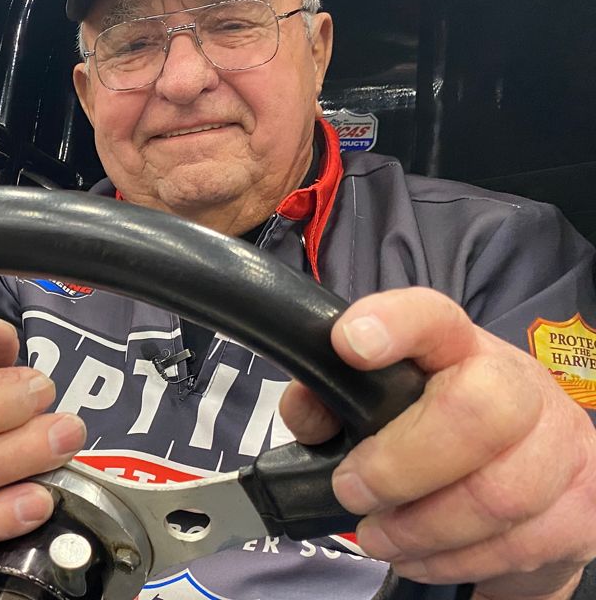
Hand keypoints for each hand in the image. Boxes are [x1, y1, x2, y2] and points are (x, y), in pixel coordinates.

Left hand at [280, 288, 595, 598]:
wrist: (533, 480)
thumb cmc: (438, 433)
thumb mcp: (382, 403)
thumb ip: (332, 401)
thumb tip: (309, 415)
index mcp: (459, 348)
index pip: (432, 317)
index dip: (394, 325)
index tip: (350, 343)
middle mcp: (520, 385)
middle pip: (478, 411)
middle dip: (401, 466)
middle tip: (352, 492)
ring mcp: (561, 445)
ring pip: (498, 495)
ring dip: (421, 529)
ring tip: (380, 536)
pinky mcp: (582, 508)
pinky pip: (517, 547)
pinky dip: (454, 561)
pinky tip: (422, 555)